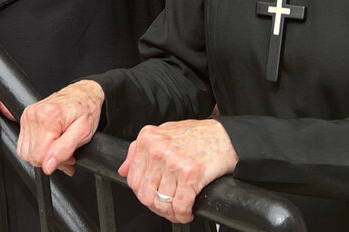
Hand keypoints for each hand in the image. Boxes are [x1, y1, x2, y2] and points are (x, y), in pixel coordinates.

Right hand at [18, 80, 103, 176]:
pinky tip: (51, 142)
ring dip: (42, 154)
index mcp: (47, 118)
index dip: (54, 163)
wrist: (84, 93)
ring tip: (59, 146)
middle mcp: (34, 115)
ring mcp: (28, 115)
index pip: (38, 157)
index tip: (68, 158)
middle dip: (48, 160)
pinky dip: (37, 147)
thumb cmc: (86, 110)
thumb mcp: (83, 133)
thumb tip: (48, 166)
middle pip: (31, 156)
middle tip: (66, 153)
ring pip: (25, 152)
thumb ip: (64, 151)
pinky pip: (24, 143)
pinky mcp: (25, 117)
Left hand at [117, 118, 237, 223]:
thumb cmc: (197, 136)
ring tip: (178, 210)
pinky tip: (188, 211)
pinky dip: (183, 214)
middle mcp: (158, 149)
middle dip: (156, 207)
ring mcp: (174, 161)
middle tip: (167, 207)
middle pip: (145, 195)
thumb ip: (139, 150)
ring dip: (171, 213)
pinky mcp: (191, 174)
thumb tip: (123, 170)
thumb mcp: (163, 134)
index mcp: (148, 139)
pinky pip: (180, 205)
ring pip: (162, 203)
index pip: (133, 179)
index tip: (153, 197)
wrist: (225, 136)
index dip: (143, 194)